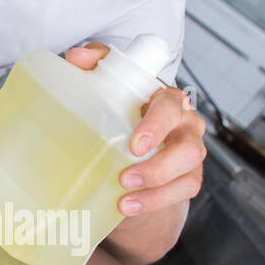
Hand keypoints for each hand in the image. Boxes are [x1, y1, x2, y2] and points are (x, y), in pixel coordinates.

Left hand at [64, 42, 205, 218]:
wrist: (132, 144)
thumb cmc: (121, 107)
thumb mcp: (107, 82)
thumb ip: (94, 63)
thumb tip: (76, 58)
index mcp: (166, 100)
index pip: (170, 105)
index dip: (157, 124)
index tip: (135, 144)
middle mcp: (185, 126)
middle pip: (188, 146)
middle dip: (160, 166)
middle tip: (126, 175)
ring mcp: (188, 154)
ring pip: (188, 174)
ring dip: (156, 189)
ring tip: (124, 197)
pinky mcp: (186, 178)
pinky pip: (181, 193)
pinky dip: (155, 202)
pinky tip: (129, 206)